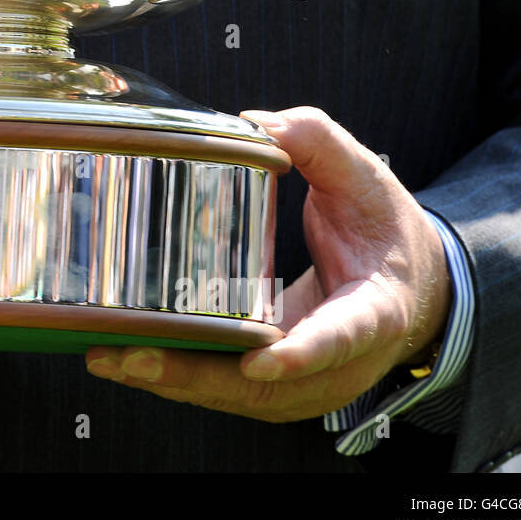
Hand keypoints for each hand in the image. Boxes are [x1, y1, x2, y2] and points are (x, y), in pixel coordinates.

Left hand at [85, 106, 451, 421]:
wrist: (411, 289)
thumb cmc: (385, 234)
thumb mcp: (366, 181)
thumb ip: (320, 144)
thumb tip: (258, 122)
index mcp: (374, 309)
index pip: (341, 335)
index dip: (303, 352)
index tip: (261, 360)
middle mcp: (341, 362)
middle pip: (267, 385)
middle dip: (196, 373)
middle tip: (132, 354)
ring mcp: (308, 383)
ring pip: (237, 397)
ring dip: (172, 381)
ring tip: (109, 358)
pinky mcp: (278, 386)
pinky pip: (224, 390)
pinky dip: (176, 381)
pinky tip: (124, 361)